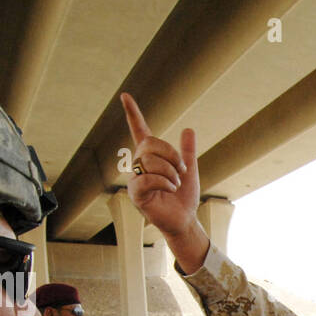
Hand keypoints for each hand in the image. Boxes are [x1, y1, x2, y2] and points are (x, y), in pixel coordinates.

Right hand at [120, 93, 208, 267]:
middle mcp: (139, 165)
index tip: (125, 96)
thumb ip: (187, 151)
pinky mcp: (136, 194)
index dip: (132, 114)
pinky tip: (170, 189)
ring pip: (149, 161)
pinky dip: (164, 182)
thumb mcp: (189, 171)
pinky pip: (147, 178)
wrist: (185, 220)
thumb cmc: (184, 198)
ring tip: (176, 184)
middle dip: (171, 155)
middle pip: (149, 144)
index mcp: (151, 157)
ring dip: (170, 172)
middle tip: (182, 171)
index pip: (139, 131)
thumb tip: (188, 130)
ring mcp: (136, 179)